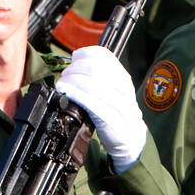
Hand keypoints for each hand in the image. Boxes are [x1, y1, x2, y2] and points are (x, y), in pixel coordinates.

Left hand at [55, 46, 147, 171]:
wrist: (131, 141)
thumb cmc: (115, 114)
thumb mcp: (111, 92)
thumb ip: (98, 77)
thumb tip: (75, 61)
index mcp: (123, 79)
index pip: (106, 56)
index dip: (86, 54)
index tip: (74, 58)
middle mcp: (124, 90)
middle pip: (97, 70)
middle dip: (76, 68)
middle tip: (65, 74)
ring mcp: (120, 106)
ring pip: (95, 86)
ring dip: (74, 81)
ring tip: (62, 83)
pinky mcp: (113, 122)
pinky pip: (94, 105)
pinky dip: (77, 95)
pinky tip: (67, 92)